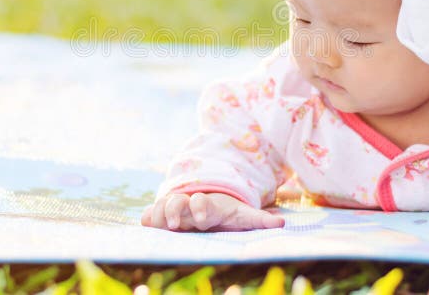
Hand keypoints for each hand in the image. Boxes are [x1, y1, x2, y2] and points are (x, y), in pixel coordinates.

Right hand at [140, 192, 284, 231]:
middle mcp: (188, 206)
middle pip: (175, 202)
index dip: (201, 207)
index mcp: (207, 206)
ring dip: (157, 215)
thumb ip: (259, 220)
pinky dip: (146, 219)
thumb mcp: (242, 216)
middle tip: (174, 225)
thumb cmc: (225, 213)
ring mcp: (172, 210)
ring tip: (159, 228)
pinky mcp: (161, 217)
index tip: (203, 219)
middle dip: (173, 210)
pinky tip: (145, 227)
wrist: (206, 202)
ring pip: (159, 207)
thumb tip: (282, 224)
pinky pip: (148, 215)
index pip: (201, 201)